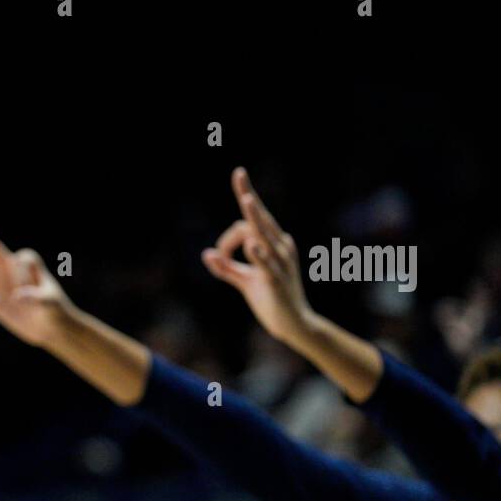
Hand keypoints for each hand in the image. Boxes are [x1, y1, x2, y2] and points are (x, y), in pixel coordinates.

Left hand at [202, 167, 315, 344]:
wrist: (293, 326)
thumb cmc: (271, 300)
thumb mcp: (246, 281)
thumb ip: (227, 268)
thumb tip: (207, 254)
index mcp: (274, 245)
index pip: (253, 224)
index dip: (230, 234)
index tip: (227, 223)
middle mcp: (280, 248)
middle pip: (261, 219)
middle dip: (248, 197)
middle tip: (239, 174)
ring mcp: (281, 263)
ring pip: (266, 235)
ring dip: (254, 217)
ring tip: (246, 201)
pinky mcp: (277, 281)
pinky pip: (268, 265)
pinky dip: (259, 255)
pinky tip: (251, 245)